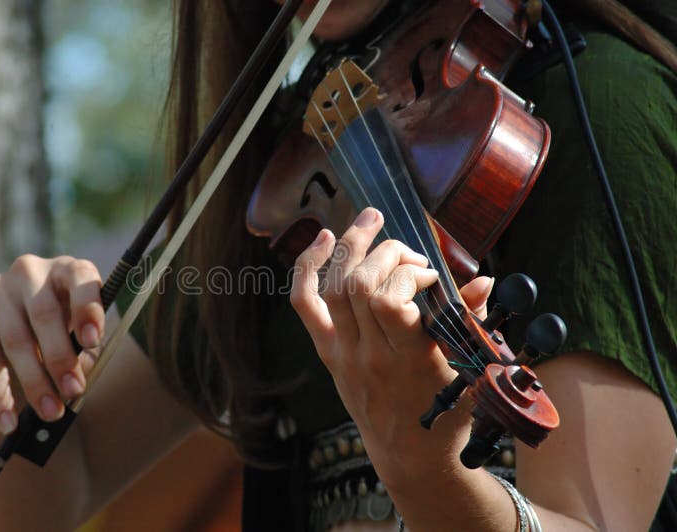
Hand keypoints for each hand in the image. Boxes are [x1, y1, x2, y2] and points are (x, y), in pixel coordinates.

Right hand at [0, 255, 103, 434]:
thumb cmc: (66, 330)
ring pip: (16, 342)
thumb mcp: (81, 330)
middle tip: (74, 391)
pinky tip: (10, 421)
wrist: (21, 331)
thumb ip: (85, 348)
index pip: (80, 278)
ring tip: (51, 412)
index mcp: (66, 269)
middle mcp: (29, 272)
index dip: (87, 308)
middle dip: (60, 359)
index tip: (92, 342)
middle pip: (45, 315)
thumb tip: (75, 381)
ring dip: (35, 382)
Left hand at [290, 207, 492, 484]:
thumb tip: (482, 279)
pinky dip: (308, 267)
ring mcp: (343, 352)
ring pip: (332, 285)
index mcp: (408, 358)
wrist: (410, 454)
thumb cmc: (446, 410)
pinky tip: (323, 238)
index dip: (409, 274)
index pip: (389, 299)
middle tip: (412, 257)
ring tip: (372, 220)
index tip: (431, 277)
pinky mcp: (327, 351)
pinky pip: (304, 303)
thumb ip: (469, 319)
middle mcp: (369, 354)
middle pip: (359, 283)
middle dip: (387, 253)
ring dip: (351, 244)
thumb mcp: (466, 367)